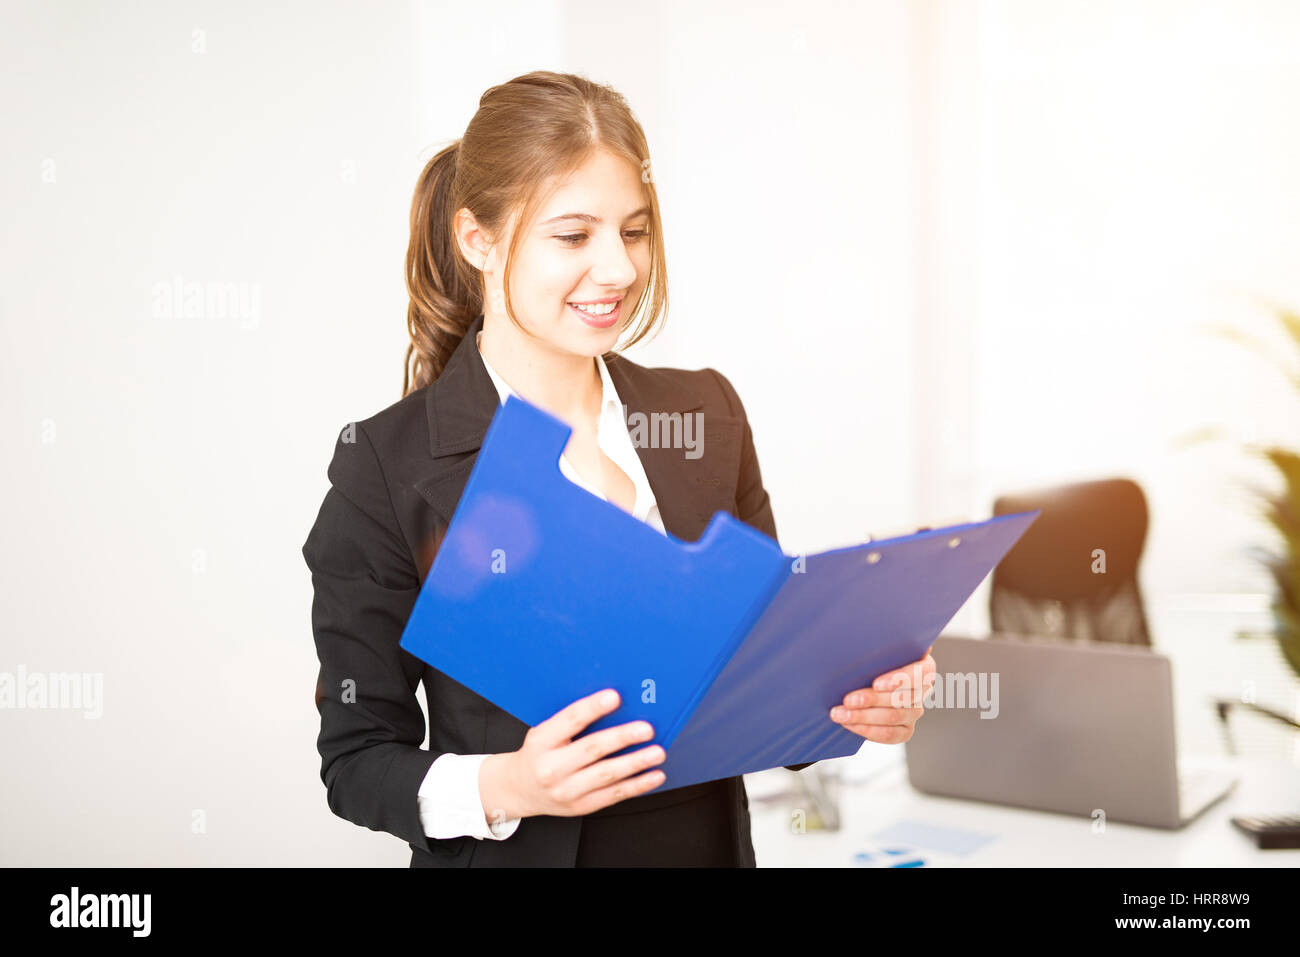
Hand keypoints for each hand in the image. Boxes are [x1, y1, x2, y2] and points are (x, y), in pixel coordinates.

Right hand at [478, 689, 665, 822]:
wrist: (519, 789)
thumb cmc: (539, 754)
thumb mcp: (545, 733)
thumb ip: (572, 722)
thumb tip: (615, 704)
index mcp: (542, 741)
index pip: (569, 721)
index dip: (593, 708)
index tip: (615, 697)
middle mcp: (552, 768)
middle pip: (592, 749)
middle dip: (622, 737)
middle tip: (646, 728)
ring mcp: (566, 790)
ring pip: (606, 775)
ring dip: (636, 763)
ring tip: (657, 752)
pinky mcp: (581, 806)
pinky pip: (614, 795)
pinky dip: (638, 785)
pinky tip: (654, 775)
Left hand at [829, 645, 936, 744]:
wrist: (859, 679)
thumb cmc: (868, 655)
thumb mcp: (875, 645)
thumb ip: (881, 641)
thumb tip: (874, 623)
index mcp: (923, 665)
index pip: (920, 673)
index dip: (899, 680)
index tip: (876, 683)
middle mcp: (923, 689)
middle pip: (902, 698)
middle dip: (871, 700)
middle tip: (848, 700)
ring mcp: (915, 711)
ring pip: (894, 717)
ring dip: (864, 716)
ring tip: (839, 713)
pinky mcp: (905, 729)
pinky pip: (890, 735)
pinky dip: (867, 730)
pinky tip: (849, 724)